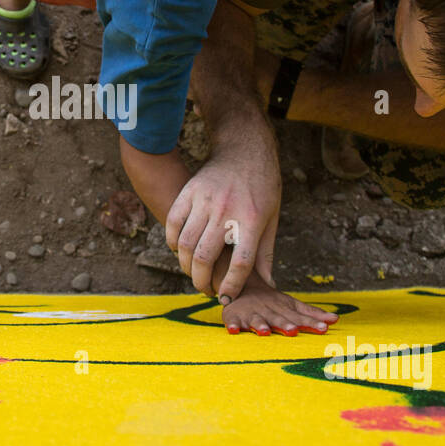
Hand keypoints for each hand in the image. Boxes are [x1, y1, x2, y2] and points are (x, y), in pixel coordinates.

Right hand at [164, 139, 280, 299]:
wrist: (246, 149)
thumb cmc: (263, 187)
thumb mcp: (272, 218)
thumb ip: (265, 253)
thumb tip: (267, 284)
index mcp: (253, 220)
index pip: (240, 264)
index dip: (230, 286)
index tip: (225, 297)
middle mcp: (228, 211)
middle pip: (205, 257)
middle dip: (201, 281)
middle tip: (205, 289)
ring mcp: (206, 200)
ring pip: (185, 244)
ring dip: (185, 266)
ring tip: (193, 272)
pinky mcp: (190, 191)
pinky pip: (173, 223)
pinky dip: (172, 242)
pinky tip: (180, 249)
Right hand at [221, 275, 338, 335]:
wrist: (241, 284)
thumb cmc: (271, 301)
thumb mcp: (292, 305)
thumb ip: (312, 313)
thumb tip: (336, 319)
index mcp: (284, 307)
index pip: (300, 316)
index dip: (311, 322)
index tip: (324, 328)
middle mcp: (269, 310)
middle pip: (278, 317)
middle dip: (285, 324)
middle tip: (293, 331)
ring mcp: (251, 313)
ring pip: (256, 319)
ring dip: (259, 325)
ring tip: (264, 332)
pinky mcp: (234, 316)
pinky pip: (232, 321)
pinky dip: (233, 325)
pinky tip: (234, 330)